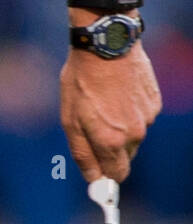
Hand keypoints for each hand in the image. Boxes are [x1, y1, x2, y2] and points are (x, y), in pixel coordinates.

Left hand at [60, 42, 161, 182]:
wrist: (106, 44)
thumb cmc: (82, 79)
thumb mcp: (70, 118)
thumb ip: (83, 154)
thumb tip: (93, 180)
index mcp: (111, 141)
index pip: (117, 175)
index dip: (106, 174)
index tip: (99, 170)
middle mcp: (134, 134)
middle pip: (126, 157)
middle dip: (111, 148)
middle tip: (95, 124)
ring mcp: (147, 118)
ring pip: (134, 135)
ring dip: (121, 126)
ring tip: (105, 100)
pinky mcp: (154, 101)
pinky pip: (142, 116)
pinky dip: (131, 109)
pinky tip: (118, 90)